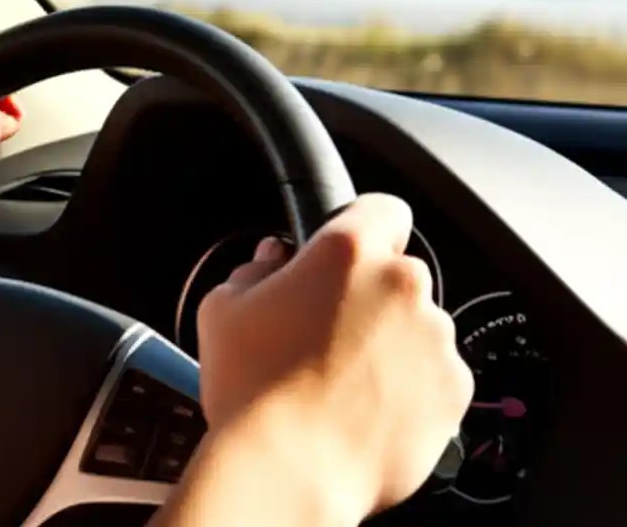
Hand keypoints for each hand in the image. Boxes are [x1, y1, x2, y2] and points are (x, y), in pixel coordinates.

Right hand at [195, 194, 472, 519]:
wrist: (289, 470)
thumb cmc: (252, 391)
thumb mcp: (223, 311)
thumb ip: (254, 270)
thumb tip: (274, 261)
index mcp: (348, 252)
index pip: (380, 207)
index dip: (361, 227)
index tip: (346, 254)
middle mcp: (402, 285)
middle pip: (397, 274)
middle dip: (368, 296)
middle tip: (324, 333)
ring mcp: (435, 339)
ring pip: (417, 327)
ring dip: (390, 343)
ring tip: (340, 381)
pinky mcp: (454, 390)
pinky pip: (435, 375)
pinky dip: (409, 387)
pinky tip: (363, 408)